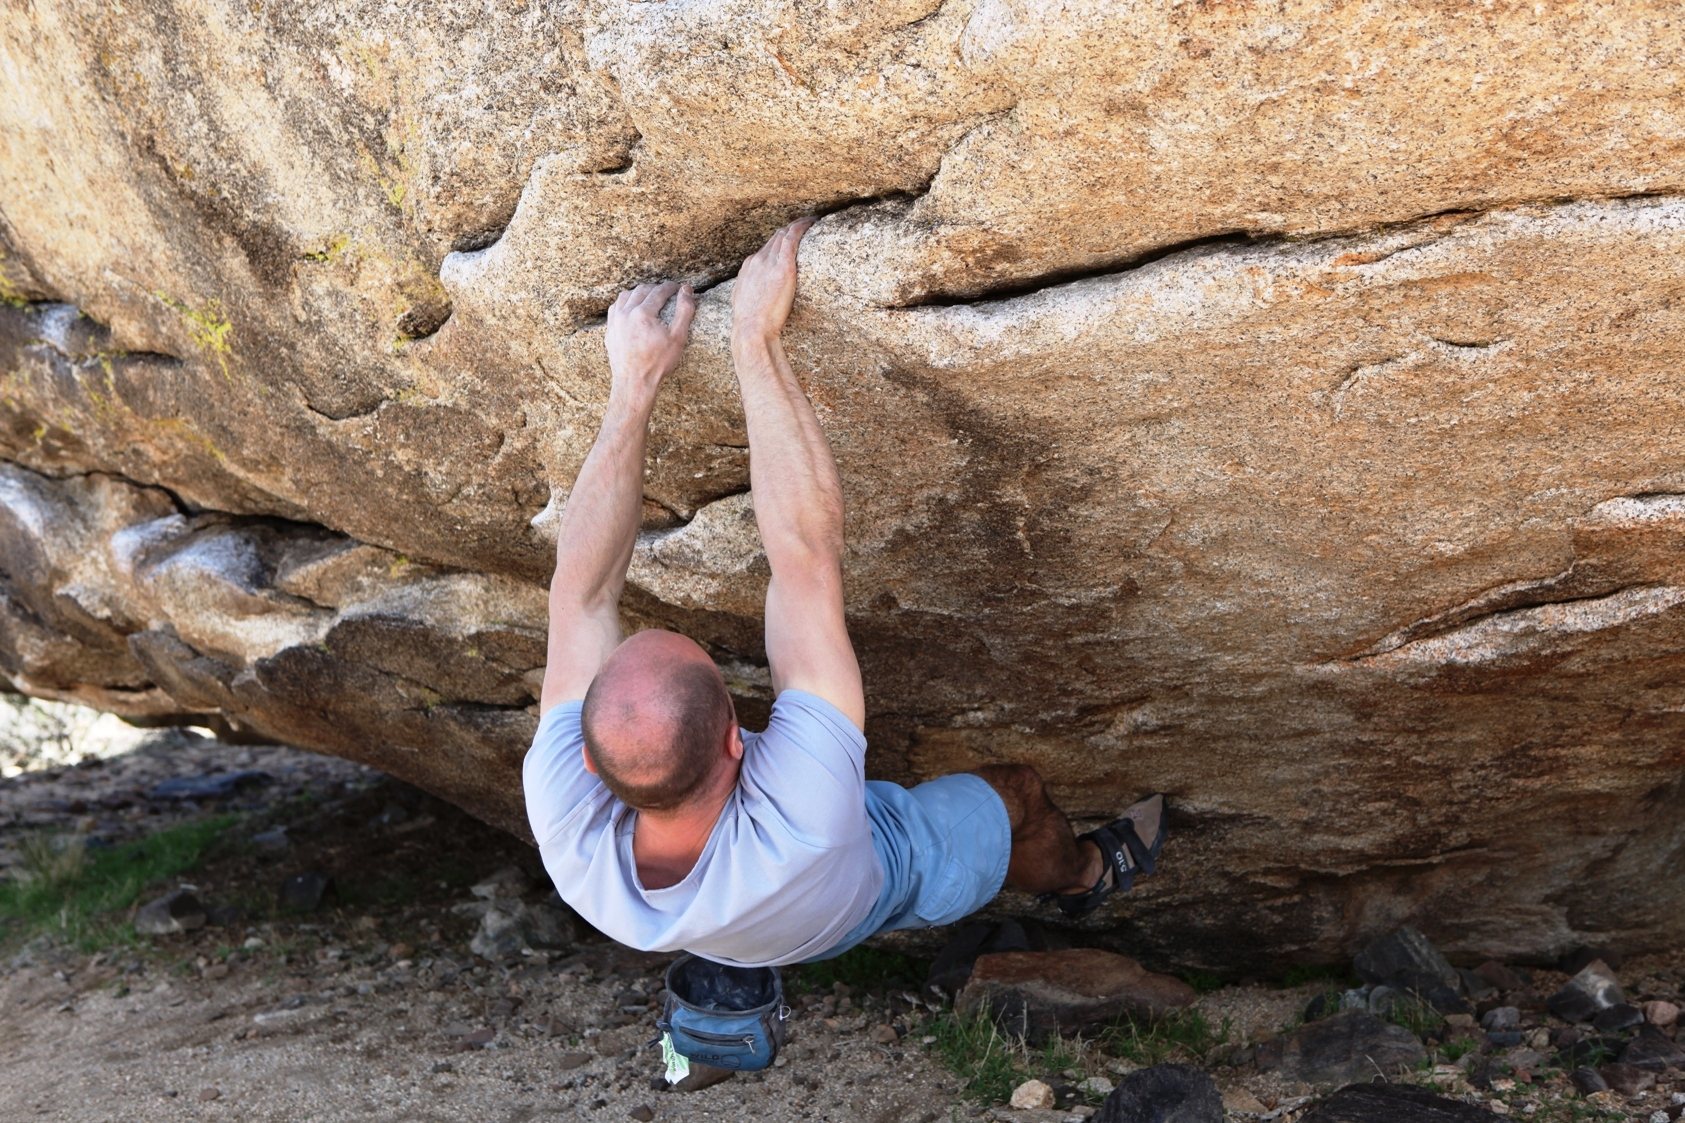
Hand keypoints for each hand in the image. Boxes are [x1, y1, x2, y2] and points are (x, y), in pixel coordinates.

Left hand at [605, 281, 696, 403]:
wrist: (634, 383)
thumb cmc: (658, 362)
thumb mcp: (678, 337)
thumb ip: (684, 310)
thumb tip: (686, 290)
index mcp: (643, 313)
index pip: (659, 291)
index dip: (670, 287)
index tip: (677, 287)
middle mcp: (626, 313)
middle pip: (642, 290)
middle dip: (655, 288)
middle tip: (666, 292)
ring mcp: (615, 321)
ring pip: (626, 296)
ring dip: (639, 293)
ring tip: (649, 298)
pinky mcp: (610, 330)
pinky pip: (615, 308)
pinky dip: (625, 303)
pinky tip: (632, 308)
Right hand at [732, 217, 815, 347]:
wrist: (751, 329)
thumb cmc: (750, 324)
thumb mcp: (743, 303)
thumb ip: (750, 293)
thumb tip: (754, 296)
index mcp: (748, 268)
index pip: (765, 249)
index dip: (777, 242)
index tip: (787, 239)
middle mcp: (758, 260)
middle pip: (775, 238)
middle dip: (789, 230)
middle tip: (804, 224)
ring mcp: (769, 262)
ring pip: (784, 234)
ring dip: (798, 225)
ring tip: (811, 220)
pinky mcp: (783, 267)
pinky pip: (792, 239)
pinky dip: (802, 227)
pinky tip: (812, 222)